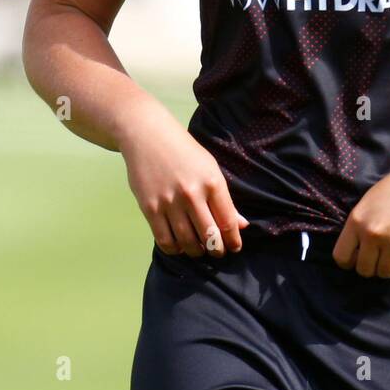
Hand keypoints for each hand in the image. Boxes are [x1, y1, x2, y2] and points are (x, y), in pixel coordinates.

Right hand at [117, 106, 248, 257]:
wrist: (149, 137)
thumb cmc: (184, 151)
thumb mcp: (211, 169)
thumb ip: (225, 199)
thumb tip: (241, 225)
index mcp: (212, 183)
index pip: (227, 222)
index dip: (233, 240)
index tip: (235, 247)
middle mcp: (192, 194)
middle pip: (209, 236)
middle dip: (216, 249)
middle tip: (217, 252)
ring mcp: (169, 203)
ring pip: (187, 242)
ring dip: (196, 252)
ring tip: (199, 250)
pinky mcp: (150, 209)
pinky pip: (165, 240)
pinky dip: (174, 249)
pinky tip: (179, 246)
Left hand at [333, 152, 389, 278]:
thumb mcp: (369, 201)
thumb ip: (360, 225)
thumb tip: (355, 251)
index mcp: (357, 220)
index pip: (341, 257)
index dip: (348, 261)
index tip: (356, 258)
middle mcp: (373, 234)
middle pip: (364, 270)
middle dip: (369, 267)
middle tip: (377, 257)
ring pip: (384, 273)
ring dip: (387, 267)